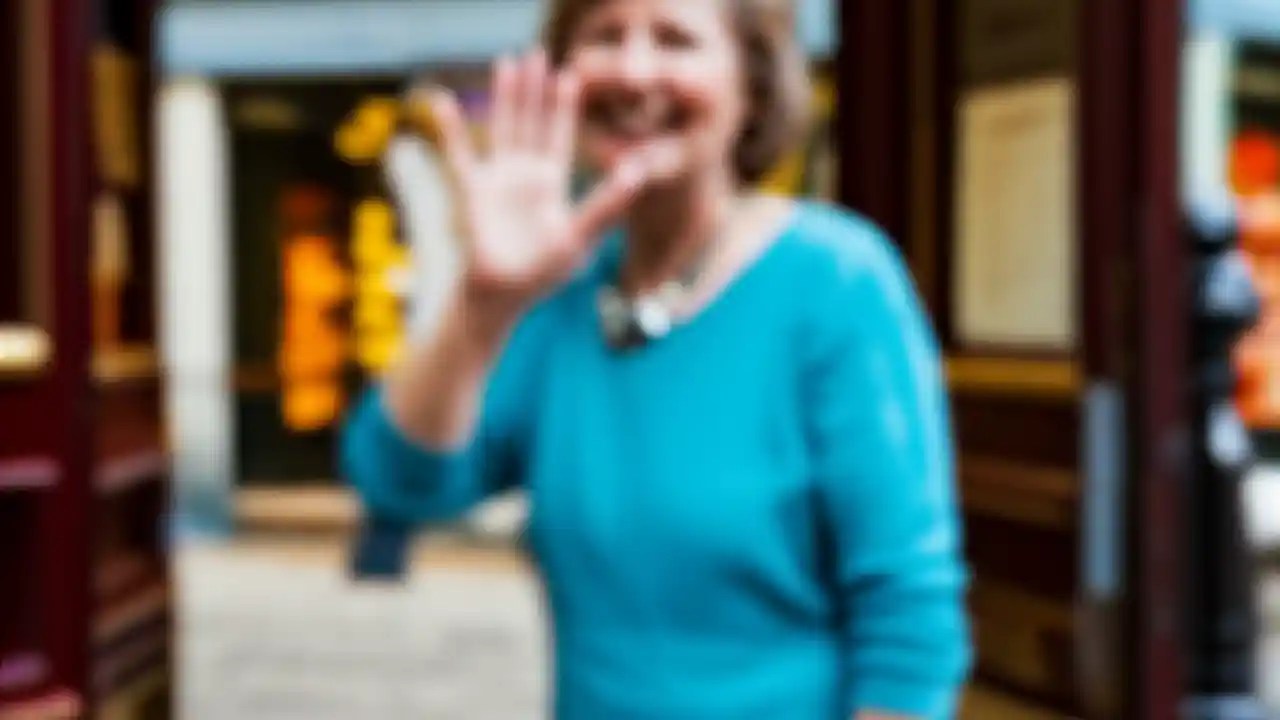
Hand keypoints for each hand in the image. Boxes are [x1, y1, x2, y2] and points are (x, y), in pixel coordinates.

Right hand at [428, 50, 647, 318]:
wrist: (502, 295)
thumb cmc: (544, 273)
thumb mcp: (581, 235)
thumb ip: (608, 204)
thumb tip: (639, 174)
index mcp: (550, 183)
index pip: (559, 135)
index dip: (563, 106)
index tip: (568, 74)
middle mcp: (524, 176)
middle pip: (529, 122)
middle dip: (533, 90)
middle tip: (536, 54)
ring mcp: (497, 181)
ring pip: (501, 128)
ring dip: (504, 97)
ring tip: (506, 61)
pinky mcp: (473, 192)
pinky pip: (460, 155)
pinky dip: (452, 130)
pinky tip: (444, 101)